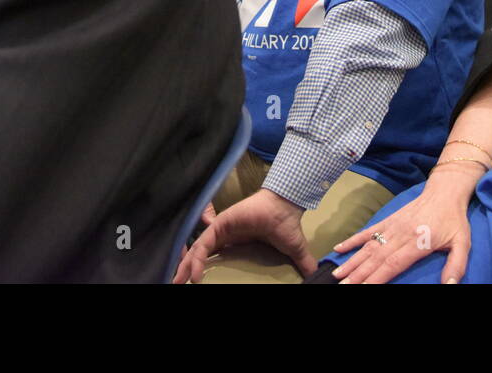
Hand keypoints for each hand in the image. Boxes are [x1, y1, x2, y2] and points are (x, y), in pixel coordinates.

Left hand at [172, 188, 313, 282]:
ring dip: (185, 266)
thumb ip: (301, 264)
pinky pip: (203, 243)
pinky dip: (196, 258)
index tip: (193, 284)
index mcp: (235, 243)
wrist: (287, 208)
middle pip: (199, 255)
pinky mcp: (221, 224)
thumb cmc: (287, 226)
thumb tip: (316, 276)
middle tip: (175, 284)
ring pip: (197, 250)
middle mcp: (225, 237)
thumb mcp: (293, 251)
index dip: (199, 269)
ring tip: (178, 282)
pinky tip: (193, 274)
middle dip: (185, 269)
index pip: (211, 258)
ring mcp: (221, 230)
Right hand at [331, 171, 474, 283]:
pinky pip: (367, 231)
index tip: (362, 289)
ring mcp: (391, 226)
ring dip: (352, 262)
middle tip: (343, 287)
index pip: (392, 264)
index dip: (377, 278)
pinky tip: (339, 248)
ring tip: (338, 275)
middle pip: (376, 258)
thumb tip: (449, 285)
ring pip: (368, 247)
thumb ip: (456, 266)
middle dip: (358, 275)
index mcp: (417, 243)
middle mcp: (400, 234)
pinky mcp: (387, 220)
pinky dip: (353, 240)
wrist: (444, 192)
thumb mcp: (462, 244)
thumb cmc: (454, 220)